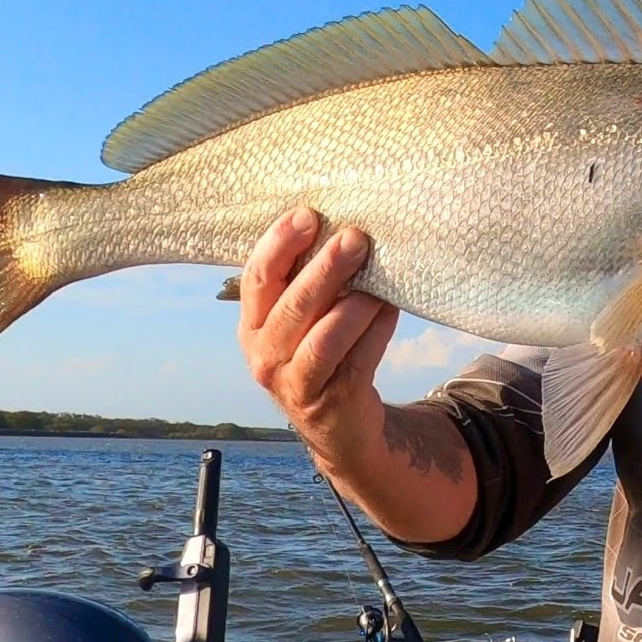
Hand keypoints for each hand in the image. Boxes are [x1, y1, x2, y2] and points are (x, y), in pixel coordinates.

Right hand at [236, 208, 399, 467]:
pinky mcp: (331, 402)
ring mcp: (295, 384)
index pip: (257, 279)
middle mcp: (264, 356)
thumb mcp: (302, 322)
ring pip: (324, 337)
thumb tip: (340, 227)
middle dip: (325, 268)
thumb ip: (306, 283)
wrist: (339, 426)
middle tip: (355, 237)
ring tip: (379, 280)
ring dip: (354, 304)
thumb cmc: (322, 354)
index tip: (307, 215)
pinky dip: (376, 331)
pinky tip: (390, 308)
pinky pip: (356, 360)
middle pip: (292, 305)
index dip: (279, 245)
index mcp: (252, 327)